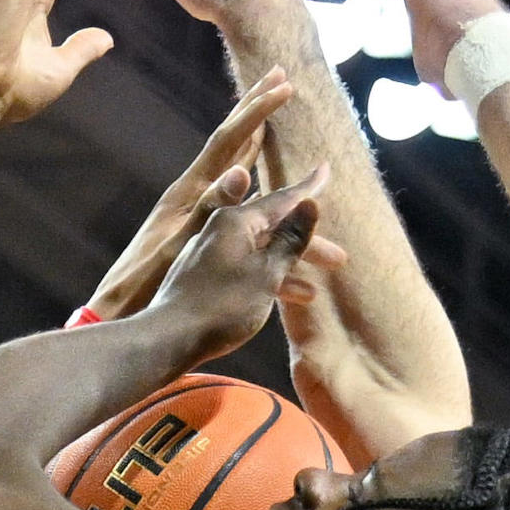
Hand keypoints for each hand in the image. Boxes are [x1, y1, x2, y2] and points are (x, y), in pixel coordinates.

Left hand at [82, 74, 289, 321]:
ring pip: (253, 205)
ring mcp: (200, 223)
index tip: (287, 86)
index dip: (259, 112)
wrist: (120, 315)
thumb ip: (212, 209)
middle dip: (265, 120)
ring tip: (318, 211)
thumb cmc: (148, 284)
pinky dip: (274, 252)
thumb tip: (242, 171)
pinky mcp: (203, 249)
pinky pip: (248, 241)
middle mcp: (196, 200)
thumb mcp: (183, 245)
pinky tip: (296, 271)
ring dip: (288, 215)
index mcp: (191, 193)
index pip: (231, 140)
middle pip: (239, 151)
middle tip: (285, 81)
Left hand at [147, 165, 331, 366]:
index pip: (280, 199)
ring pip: (260, 252)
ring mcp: (211, 254)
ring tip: (317, 290)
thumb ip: (290, 240)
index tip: (326, 169)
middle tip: (340, 259)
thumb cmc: (221, 305)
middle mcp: (221, 229)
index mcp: (235, 220)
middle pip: (272, 228)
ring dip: (289, 268)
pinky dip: (267, 281)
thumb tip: (310, 204)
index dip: (307, 189)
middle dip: (306, 244)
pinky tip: (287, 300)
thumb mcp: (265, 273)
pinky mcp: (206, 277)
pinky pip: (245, 270)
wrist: (169, 340)